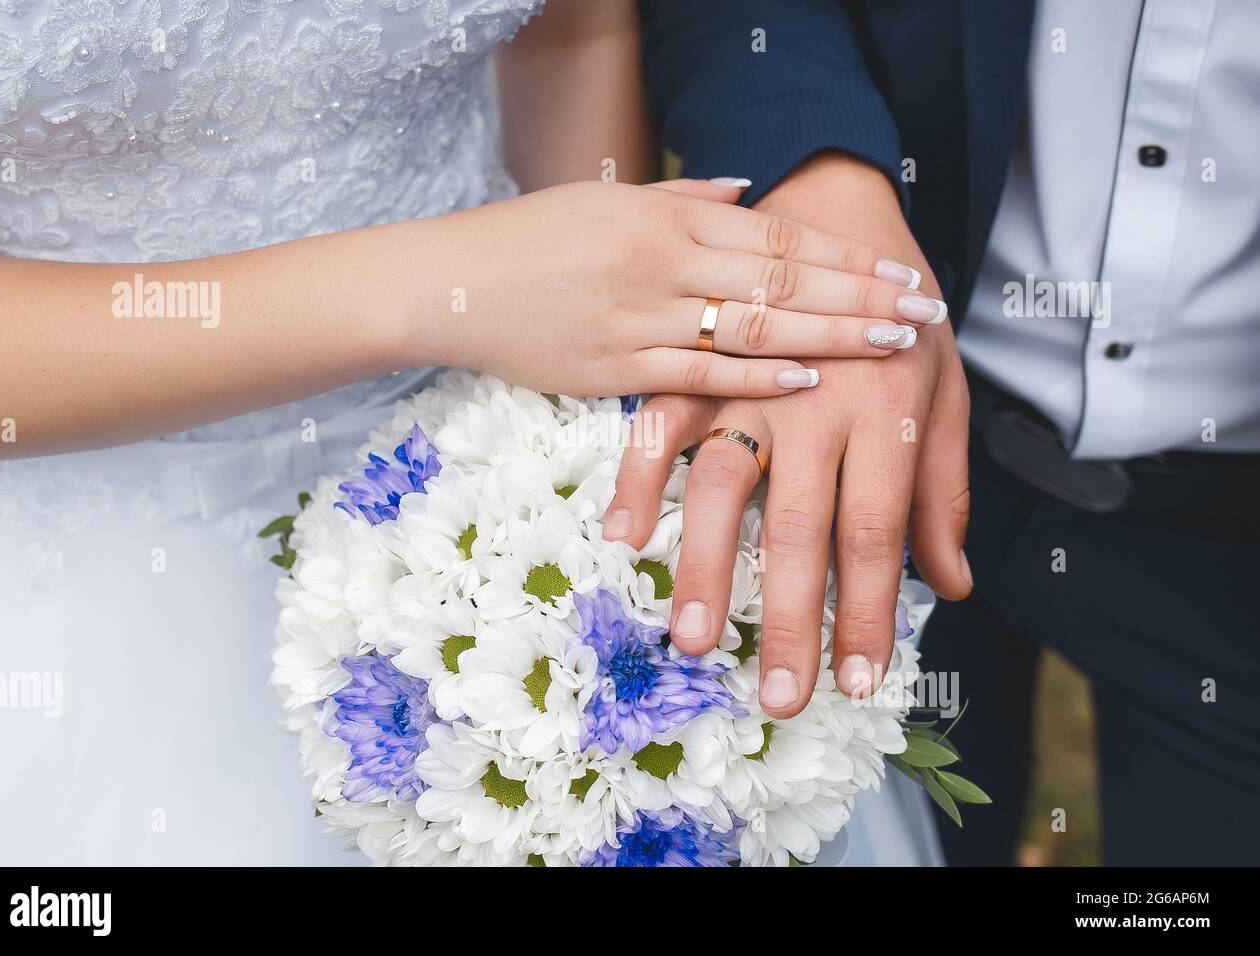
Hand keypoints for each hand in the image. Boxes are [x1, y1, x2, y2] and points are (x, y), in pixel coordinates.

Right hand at [407, 178, 944, 398]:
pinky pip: (697, 374)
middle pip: (783, 278)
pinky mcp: (614, 367)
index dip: (846, 255)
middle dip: (862, 295)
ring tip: (890, 343)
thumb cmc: (532, 238)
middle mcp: (664, 260)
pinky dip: (755, 378)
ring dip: (830, 335)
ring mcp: (640, 315)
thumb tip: (745, 189)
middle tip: (924, 309)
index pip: (778, 235)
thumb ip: (682, 198)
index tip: (900, 270)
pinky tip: (806, 379)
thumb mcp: (608, 199)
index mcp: (666, 216)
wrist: (454, 283)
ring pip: (754, 326)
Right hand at [603, 155, 972, 716]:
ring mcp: (749, 384)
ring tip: (694, 639)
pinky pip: (657, 428)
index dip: (868, 613)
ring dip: (707, 566)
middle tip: (782, 697)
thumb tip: (953, 584)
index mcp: (886, 412)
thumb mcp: (942, 394)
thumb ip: (945, 489)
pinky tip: (620, 542)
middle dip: (793, 619)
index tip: (859, 683)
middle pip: (803, 528)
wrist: (840, 203)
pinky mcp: (697, 365)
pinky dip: (635, 483)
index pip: (878, 534)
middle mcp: (816, 404)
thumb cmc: (901, 315)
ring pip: (723, 486)